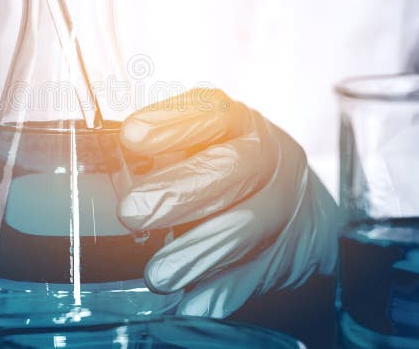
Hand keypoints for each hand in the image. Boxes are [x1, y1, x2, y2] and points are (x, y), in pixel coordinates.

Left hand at [118, 88, 338, 316]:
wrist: (303, 211)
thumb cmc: (232, 169)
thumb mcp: (207, 143)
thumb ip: (166, 148)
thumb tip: (115, 159)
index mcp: (241, 124)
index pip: (213, 113)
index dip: (174, 123)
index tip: (130, 137)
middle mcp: (268, 159)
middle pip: (232, 168)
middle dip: (179, 191)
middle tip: (131, 212)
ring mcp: (283, 207)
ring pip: (247, 225)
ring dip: (199, 251)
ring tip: (157, 274)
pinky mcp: (286, 254)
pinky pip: (258, 274)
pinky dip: (224, 291)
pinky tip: (194, 304)